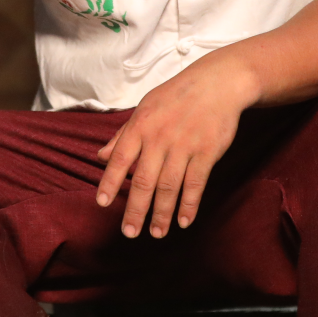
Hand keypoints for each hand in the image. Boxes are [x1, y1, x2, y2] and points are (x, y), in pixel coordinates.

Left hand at [95, 52, 258, 237]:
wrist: (217, 83)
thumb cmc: (176, 96)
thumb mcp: (144, 108)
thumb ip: (122, 135)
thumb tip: (100, 157)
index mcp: (140, 126)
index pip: (120, 158)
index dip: (109, 182)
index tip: (102, 203)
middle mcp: (160, 138)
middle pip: (144, 180)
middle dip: (135, 209)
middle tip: (129, 233)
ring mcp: (184, 146)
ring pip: (169, 187)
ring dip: (162, 213)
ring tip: (156, 233)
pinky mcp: (207, 152)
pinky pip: (196, 183)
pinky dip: (189, 204)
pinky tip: (183, 221)